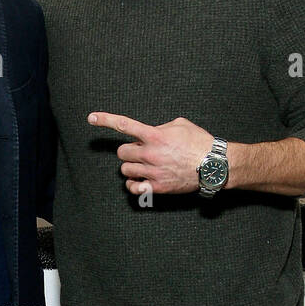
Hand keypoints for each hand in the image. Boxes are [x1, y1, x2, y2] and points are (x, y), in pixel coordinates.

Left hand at [88, 111, 214, 194]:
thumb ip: (160, 127)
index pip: (124, 125)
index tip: (91, 118)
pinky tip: (140, 181)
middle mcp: (150, 153)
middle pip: (122, 152)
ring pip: (125, 170)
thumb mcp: (180, 124)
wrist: (213, 165)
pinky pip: (133, 188)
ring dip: (131, 167)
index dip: (105, 120)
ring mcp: (152, 171)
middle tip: (140, 152)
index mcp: (155, 135)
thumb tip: (149, 133)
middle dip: (128, 151)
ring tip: (143, 166)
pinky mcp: (157, 187)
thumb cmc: (199, 142)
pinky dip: (133, 184)